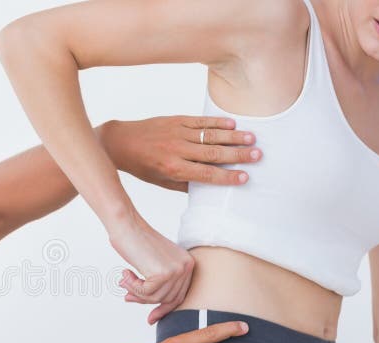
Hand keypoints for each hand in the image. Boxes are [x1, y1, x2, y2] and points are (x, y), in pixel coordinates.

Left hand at [97, 116, 261, 190]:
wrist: (120, 142)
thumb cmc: (141, 166)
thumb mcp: (160, 181)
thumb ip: (185, 184)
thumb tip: (210, 187)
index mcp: (172, 169)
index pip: (205, 174)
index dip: (226, 176)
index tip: (245, 177)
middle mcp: (176, 150)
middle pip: (212, 153)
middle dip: (237, 155)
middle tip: (258, 155)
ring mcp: (176, 133)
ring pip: (210, 135)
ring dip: (233, 136)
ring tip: (252, 138)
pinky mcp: (175, 119)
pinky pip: (200, 120)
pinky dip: (217, 122)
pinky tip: (232, 124)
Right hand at [109, 217, 193, 324]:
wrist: (126, 225)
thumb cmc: (136, 240)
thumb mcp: (154, 263)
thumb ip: (158, 282)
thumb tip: (152, 303)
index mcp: (187, 263)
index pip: (179, 295)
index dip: (164, 308)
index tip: (151, 317)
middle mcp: (186, 267)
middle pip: (168, 299)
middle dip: (145, 301)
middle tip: (128, 297)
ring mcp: (177, 270)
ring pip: (156, 297)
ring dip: (136, 292)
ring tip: (124, 280)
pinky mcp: (164, 273)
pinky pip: (146, 292)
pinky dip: (132, 286)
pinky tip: (125, 274)